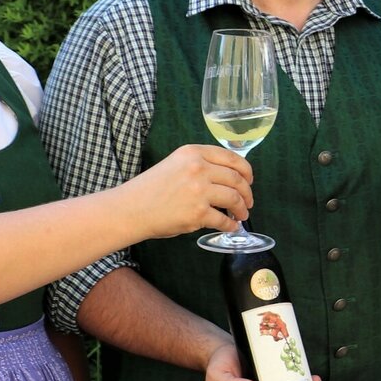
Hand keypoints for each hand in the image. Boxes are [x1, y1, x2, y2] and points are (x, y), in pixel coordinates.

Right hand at [124, 145, 251, 238]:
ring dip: (242, 209)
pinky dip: (230, 225)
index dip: (246, 170)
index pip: (232, 158)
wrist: (130, 209)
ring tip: (240, 215)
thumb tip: (229, 178)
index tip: (249, 180)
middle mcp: (198, 168)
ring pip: (234, 199)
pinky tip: (230, 227)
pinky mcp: (198, 213)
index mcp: (193, 153)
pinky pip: (223, 220)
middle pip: (237, 179)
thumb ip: (200, 165)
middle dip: (247, 192)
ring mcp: (199, 191)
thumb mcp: (175, 165)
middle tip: (248, 202)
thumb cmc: (151, 189)